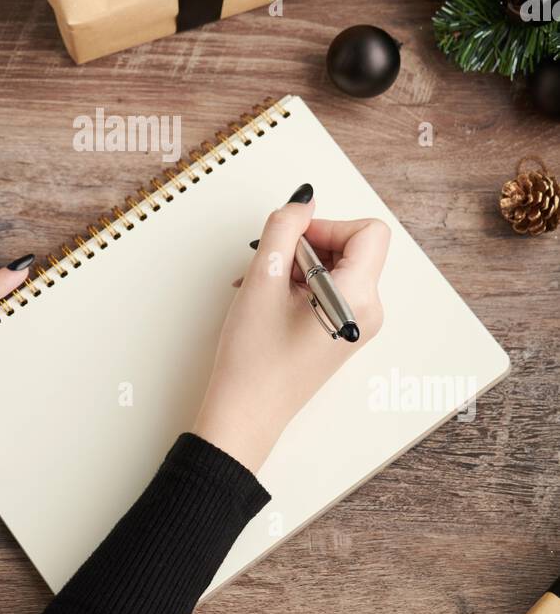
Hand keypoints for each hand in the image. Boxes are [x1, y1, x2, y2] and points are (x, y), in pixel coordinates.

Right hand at [194, 199, 389, 473]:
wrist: (245, 413)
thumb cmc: (253, 357)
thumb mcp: (264, 278)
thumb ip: (285, 226)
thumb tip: (305, 200)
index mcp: (359, 297)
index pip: (368, 231)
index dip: (328, 226)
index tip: (292, 242)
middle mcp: (369, 311)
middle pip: (353, 247)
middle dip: (308, 246)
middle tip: (273, 267)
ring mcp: (358, 323)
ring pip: (338, 267)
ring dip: (299, 265)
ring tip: (264, 288)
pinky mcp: (343, 331)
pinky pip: (331, 288)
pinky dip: (301, 284)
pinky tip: (270, 301)